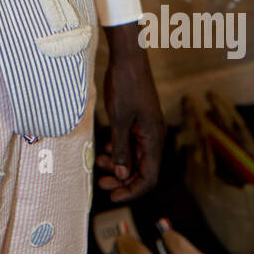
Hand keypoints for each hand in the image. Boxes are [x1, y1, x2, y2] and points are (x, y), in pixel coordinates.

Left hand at [96, 21, 163, 201]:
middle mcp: (153, 136)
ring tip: (100, 165)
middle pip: (142, 170)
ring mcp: (147, 128)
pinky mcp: (139, 120)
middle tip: (102, 184)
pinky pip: (131, 143)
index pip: (148, 177)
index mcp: (153, 139)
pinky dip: (119, 150)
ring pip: (135, 157)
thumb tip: (122, 174)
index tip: (112, 196)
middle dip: (123, 180)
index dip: (132, 190)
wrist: (128, 57)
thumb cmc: (125, 86)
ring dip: (119, 165)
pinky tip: (106, 149)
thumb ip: (121, 148)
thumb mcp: (119, 120)